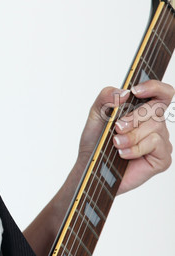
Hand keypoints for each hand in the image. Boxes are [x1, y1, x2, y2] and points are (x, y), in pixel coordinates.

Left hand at [77, 80, 173, 194]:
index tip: (135, 90)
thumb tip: (125, 92)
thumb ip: (106, 97)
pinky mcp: (163, 158)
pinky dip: (136, 148)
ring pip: (155, 127)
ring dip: (131, 136)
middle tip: (117, 127)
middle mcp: (156, 124)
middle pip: (156, 109)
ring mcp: (162, 141)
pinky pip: (155, 143)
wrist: (92, 167)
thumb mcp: (96, 114)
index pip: (162, 93)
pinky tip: (123, 154)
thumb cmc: (96, 141)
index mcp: (144, 110)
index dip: (154, 87)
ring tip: (116, 144)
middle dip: (134, 117)